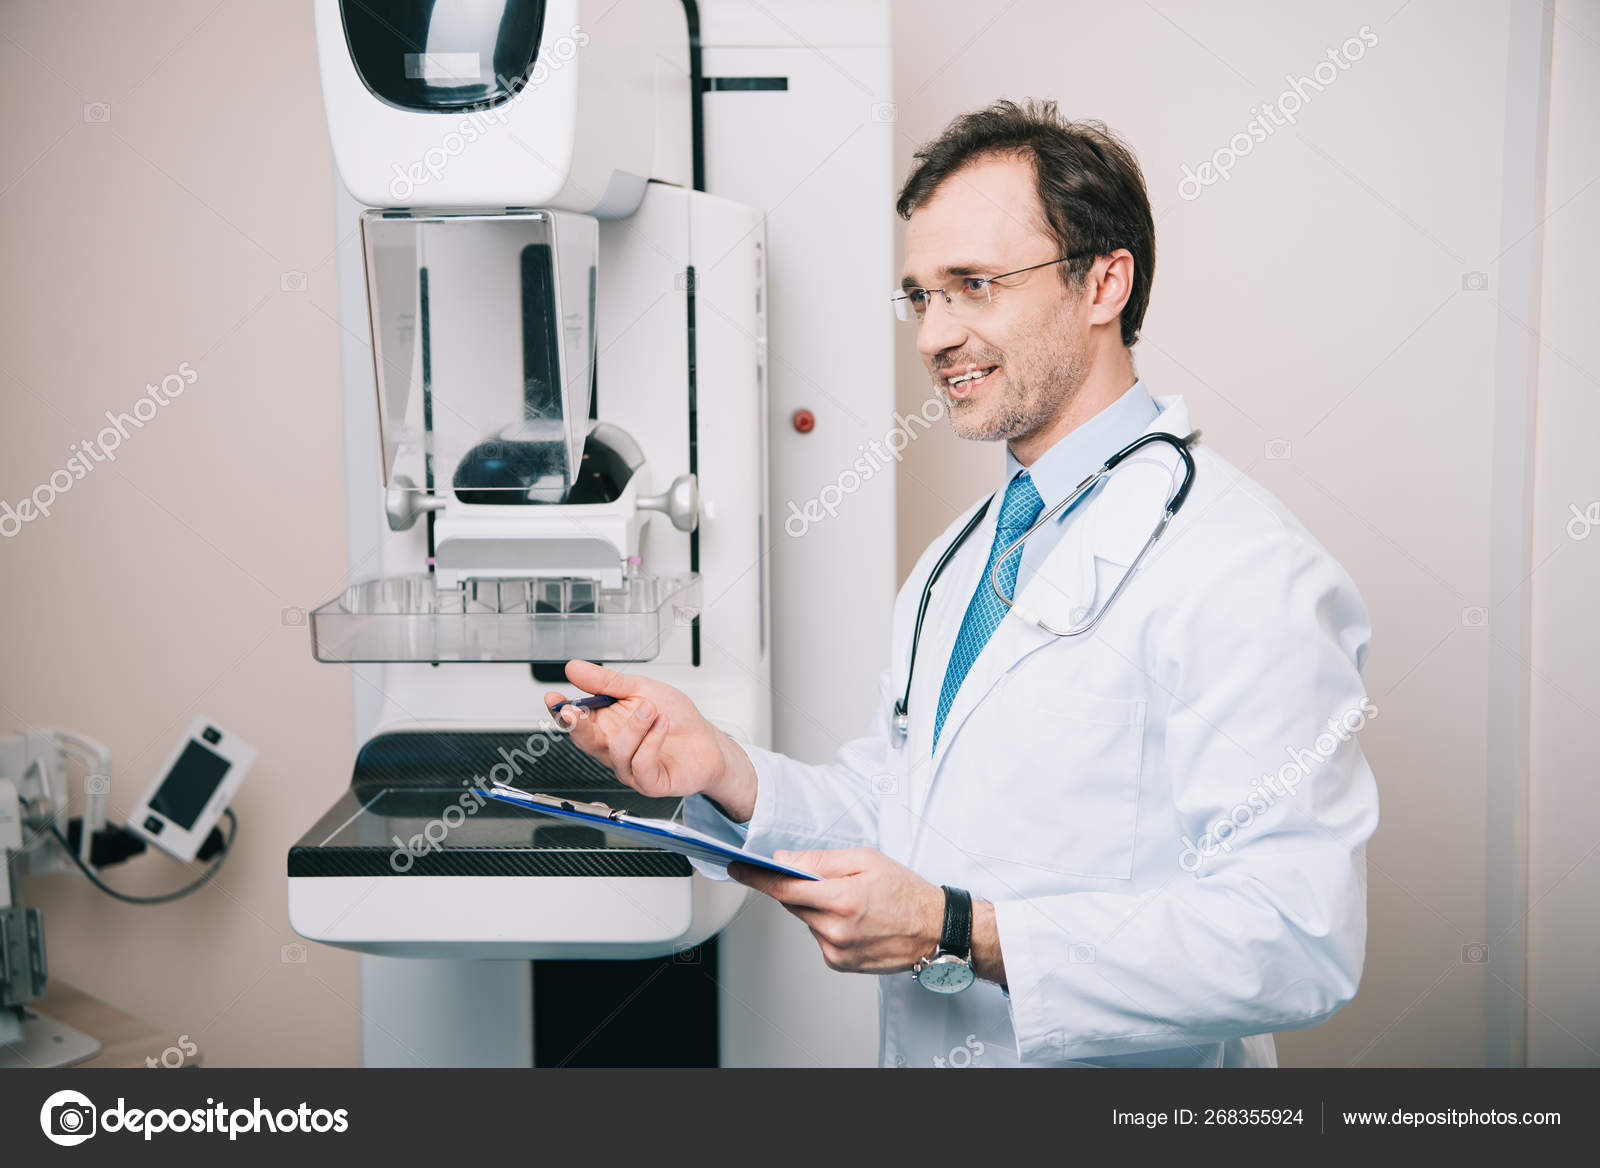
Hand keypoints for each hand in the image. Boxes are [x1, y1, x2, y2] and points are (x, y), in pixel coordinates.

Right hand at [545, 660, 757, 819]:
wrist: (707, 740)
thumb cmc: (674, 716)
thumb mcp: (641, 688)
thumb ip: (607, 682)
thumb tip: (574, 668)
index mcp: (605, 725)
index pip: (575, 721)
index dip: (560, 711)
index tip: (552, 697)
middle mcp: (613, 749)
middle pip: (585, 742)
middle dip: (576, 726)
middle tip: (575, 710)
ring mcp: (630, 769)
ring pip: (617, 751)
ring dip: (634, 726)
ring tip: (651, 709)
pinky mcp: (650, 783)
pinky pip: (641, 766)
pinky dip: (651, 743)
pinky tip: (661, 725)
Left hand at [728, 848, 943, 973]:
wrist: (935, 930)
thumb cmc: (906, 892)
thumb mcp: (867, 860)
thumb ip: (821, 861)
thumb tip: (784, 861)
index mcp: (841, 899)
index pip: (783, 889)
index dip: (756, 877)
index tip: (737, 868)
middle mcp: (834, 930)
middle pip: (793, 904)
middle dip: (799, 889)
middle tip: (827, 880)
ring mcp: (836, 951)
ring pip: (807, 921)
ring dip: (817, 908)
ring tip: (853, 903)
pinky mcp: (839, 964)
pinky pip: (819, 937)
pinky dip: (827, 925)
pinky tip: (855, 921)